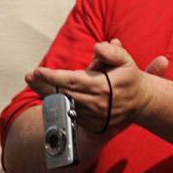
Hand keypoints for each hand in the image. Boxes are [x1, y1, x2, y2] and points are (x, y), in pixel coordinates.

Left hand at [27, 38, 168, 134]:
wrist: (143, 103)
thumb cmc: (130, 78)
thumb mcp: (126, 60)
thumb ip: (112, 52)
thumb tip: (97, 47)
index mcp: (102, 86)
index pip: (71, 81)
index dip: (52, 77)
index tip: (38, 71)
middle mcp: (96, 104)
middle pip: (63, 94)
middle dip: (43, 85)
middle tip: (30, 76)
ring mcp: (93, 117)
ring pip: (64, 105)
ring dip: (48, 95)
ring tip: (35, 84)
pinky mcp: (92, 125)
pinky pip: (70, 114)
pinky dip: (59, 105)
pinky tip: (50, 95)